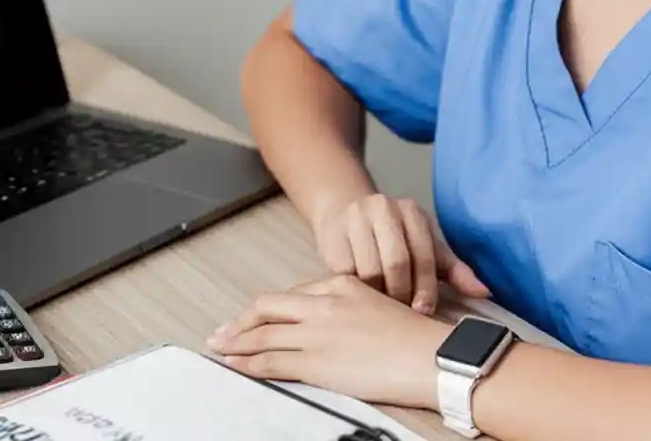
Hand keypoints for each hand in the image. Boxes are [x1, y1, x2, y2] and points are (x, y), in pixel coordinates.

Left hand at [207, 275, 451, 408]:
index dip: (272, 308)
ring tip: (220, 347)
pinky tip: (237, 364)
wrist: (430, 357)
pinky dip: (248, 362)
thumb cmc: (416, 338)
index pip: (295, 293)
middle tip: (225, 330)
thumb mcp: (382, 305)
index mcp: (342, 285)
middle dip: (242, 320)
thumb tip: (338, 323)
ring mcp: (317, 332)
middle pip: (268, 306)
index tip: (259, 316)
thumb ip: (355, 306)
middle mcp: (324, 304)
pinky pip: (270, 360)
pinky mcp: (315, 361)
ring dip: (236, 342)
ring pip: (262, 334)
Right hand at [311, 194, 489, 313]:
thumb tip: (485, 293)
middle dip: (401, 293)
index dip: (425, 288)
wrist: (344, 212)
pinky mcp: (330, 235)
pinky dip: (353, 291)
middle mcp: (383, 208)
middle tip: (401, 313)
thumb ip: (454, 271)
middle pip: (396, 262)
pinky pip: (344, 274)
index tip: (422, 311)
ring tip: (380, 308)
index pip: (424, 255)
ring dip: (377, 295)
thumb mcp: (425, 249)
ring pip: (368, 270)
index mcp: (411, 211)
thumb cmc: (393, 238)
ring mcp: (354, 219)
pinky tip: (357, 299)